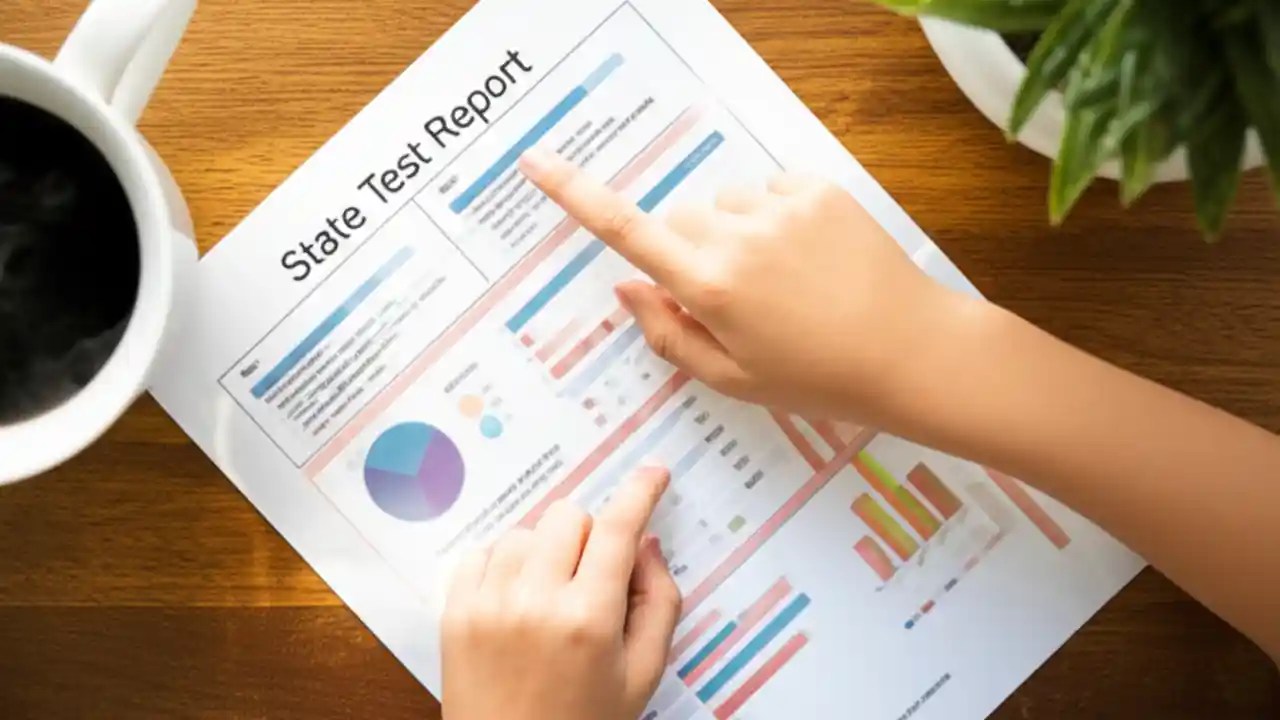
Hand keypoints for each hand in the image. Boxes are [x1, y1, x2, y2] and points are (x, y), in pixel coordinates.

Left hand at [442, 467, 680, 719]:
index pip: (617, 530)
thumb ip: (659, 603)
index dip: (639, 493)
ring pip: (525, 531)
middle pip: (568, 516)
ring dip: (546, 552)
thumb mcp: (643, 674)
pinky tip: (518, 601)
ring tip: (551, 598)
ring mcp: (488, 604)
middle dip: (589, 537)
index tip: (653, 472)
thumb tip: (647, 543)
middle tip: (593, 578)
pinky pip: (483, 551)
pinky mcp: (455, 611)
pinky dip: (505, 565)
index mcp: (589, 619)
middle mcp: (535, 602)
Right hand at [518, 148, 971, 423]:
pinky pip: (771, 192)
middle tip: (732, 299)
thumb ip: (669, 334)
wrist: (911, 351)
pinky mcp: (819, 190)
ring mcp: (781, 208)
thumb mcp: (733, 379)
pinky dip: (775, 218)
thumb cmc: (817, 379)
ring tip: (783, 282)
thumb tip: (629, 289)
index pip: (626, 232)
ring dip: (735, 234)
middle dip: (689, 251)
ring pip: (726, 205)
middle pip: (680, 220)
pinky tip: (809, 259)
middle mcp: (738, 236)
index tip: (536, 163)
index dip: (575, 195)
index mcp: (710, 286)